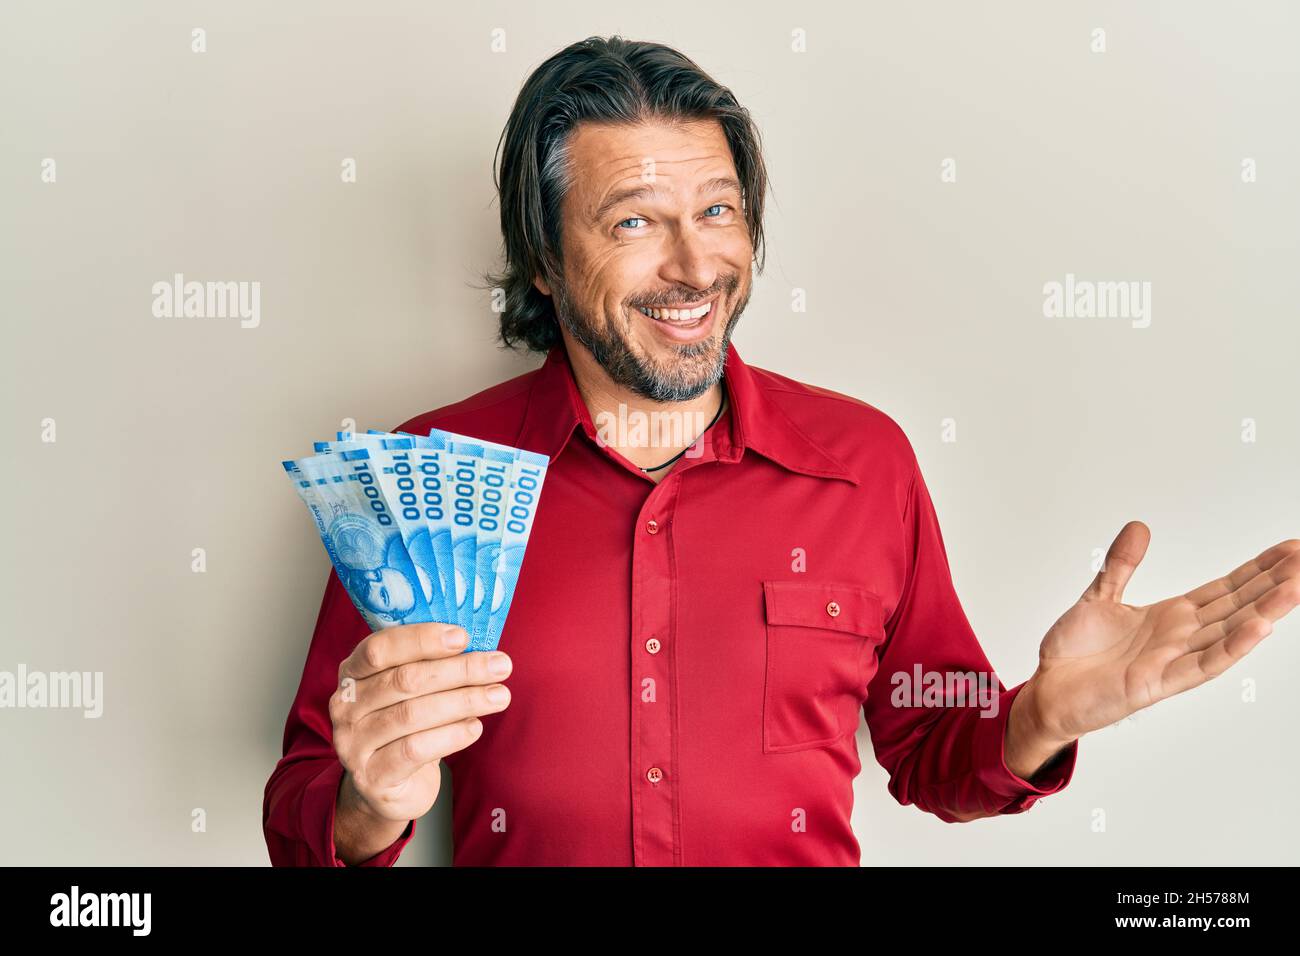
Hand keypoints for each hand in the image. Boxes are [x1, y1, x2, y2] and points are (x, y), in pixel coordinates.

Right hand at [330, 622, 511, 824]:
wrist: (386, 786)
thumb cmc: (406, 727)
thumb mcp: (410, 692)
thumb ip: (431, 666)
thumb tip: (481, 648)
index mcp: (352, 673)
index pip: (380, 648)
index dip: (422, 640)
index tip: (463, 637)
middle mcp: (345, 706)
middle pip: (405, 680)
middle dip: (459, 670)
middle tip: (500, 666)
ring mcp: (353, 743)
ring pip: (413, 715)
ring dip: (464, 701)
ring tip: (500, 696)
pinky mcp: (371, 777)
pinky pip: (415, 750)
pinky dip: (451, 736)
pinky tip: (475, 727)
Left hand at [1023, 522, 1299, 743]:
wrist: (1048, 690)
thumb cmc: (1075, 653)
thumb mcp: (1099, 597)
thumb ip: (1121, 564)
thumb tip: (1139, 527)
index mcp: (1170, 617)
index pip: (1225, 589)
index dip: (1256, 570)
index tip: (1289, 551)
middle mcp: (1180, 637)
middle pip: (1237, 606)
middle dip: (1273, 584)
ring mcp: (1173, 660)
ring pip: (1230, 633)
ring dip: (1264, 611)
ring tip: (1296, 587)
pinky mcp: (1159, 683)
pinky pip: (1203, 664)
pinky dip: (1232, 647)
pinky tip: (1260, 627)